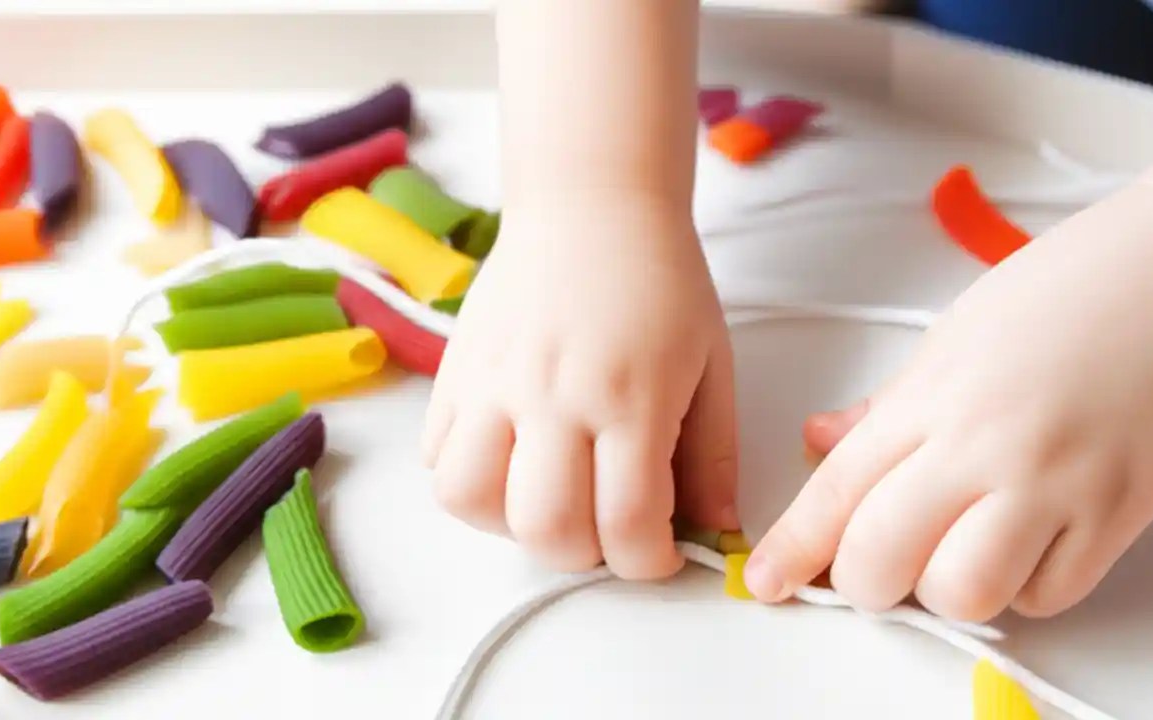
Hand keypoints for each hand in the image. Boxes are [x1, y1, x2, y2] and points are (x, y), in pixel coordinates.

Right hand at [424, 197, 738, 578]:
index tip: (656, 553)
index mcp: (630, 396)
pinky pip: (437, 458)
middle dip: (584, 555)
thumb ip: (713, 455)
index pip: (627, 524)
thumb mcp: (711, 364)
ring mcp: (493, 383)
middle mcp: (553, 395)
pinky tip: (510, 457)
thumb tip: (714, 528)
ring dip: (511, 522)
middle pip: (546, 529)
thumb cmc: (659, 280)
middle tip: (607, 527)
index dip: (647, 562)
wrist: (590, 204)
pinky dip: (471, 478)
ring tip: (547, 495)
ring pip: (470, 501)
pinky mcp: (454, 372)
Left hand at [748, 180, 1152, 619]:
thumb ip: (887, 407)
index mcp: (933, 396)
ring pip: (963, 592)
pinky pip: (1048, 594)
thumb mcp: (954, 334)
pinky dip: (1025, 587)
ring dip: (947, 589)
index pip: (836, 491)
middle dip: (862, 581)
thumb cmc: (1073, 290)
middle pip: (882, 558)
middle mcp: (985, 444)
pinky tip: (1026, 543)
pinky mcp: (1117, 513)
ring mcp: (1054, 483)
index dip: (793, 547)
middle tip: (875, 564)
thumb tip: (820, 442)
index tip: (766, 578)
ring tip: (960, 550)